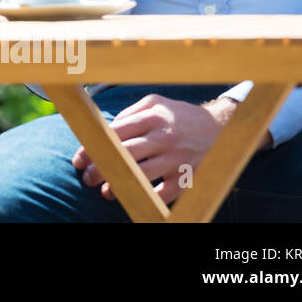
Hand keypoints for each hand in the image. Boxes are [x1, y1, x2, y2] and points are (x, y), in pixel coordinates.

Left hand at [71, 94, 234, 205]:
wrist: (221, 126)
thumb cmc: (179, 115)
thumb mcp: (155, 103)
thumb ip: (129, 113)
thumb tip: (104, 129)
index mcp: (153, 117)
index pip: (115, 133)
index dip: (94, 147)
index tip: (79, 159)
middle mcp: (164, 136)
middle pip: (125, 154)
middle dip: (101, 168)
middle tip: (86, 177)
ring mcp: (177, 157)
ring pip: (142, 175)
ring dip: (120, 185)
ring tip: (105, 191)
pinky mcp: (189, 175)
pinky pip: (166, 192)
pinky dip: (148, 197)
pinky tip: (134, 198)